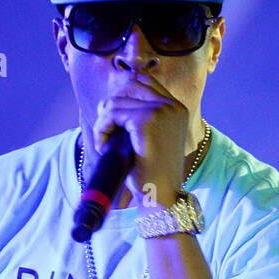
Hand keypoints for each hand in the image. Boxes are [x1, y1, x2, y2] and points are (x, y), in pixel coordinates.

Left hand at [92, 72, 186, 204]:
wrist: (161, 197)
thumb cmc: (152, 173)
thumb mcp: (150, 138)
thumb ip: (140, 116)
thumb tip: (111, 95)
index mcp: (176, 108)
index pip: (143, 81)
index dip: (122, 95)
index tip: (113, 120)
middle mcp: (172, 105)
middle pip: (128, 85)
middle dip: (110, 105)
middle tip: (105, 130)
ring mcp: (161, 111)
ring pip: (116, 100)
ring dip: (103, 122)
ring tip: (106, 144)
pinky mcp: (147, 120)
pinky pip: (112, 113)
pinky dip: (102, 129)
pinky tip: (105, 147)